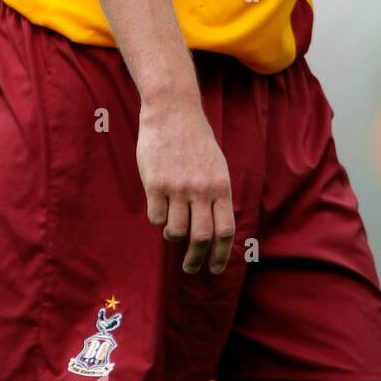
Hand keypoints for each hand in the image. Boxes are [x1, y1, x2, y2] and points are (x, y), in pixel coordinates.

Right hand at [136, 97, 235, 274]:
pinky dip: (158, 218)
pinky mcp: (155, 184)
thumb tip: (217, 230)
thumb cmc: (195, 139)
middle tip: (190, 267)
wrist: (172, 111)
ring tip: (172, 228)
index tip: (214, 270)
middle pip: (201, 237)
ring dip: (173, 235)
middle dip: (195, 259)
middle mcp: (201, 189)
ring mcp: (177, 187)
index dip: (220, 255)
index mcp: (220, 185)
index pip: (224, 230)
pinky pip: (156, 217)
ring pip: (176, 230)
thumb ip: (217, 195)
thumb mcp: (217, 165)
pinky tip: (159, 206)